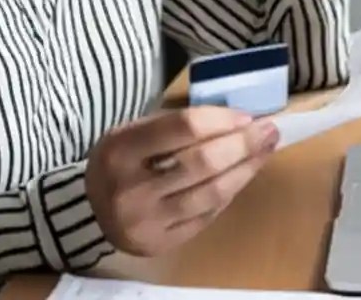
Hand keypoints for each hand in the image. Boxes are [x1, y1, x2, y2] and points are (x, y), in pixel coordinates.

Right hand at [85, 107, 279, 255]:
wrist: (91, 210)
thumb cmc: (120, 162)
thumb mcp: (132, 133)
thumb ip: (175, 127)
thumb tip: (234, 120)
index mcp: (121, 149)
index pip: (183, 127)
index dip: (221, 120)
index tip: (247, 116)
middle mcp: (132, 188)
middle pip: (203, 162)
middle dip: (243, 145)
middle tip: (269, 131)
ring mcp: (148, 221)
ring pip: (211, 193)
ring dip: (246, 170)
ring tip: (264, 152)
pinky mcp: (162, 243)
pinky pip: (208, 215)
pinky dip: (229, 193)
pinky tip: (243, 176)